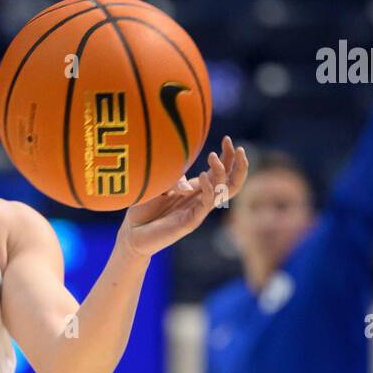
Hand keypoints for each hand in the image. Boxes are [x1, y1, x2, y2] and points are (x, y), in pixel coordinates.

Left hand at [120, 136, 248, 257]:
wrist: (132, 233)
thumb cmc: (144, 207)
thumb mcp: (158, 185)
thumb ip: (172, 180)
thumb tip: (187, 185)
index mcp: (196, 189)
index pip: (221, 171)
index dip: (228, 155)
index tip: (227, 138)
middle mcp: (201, 199)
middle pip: (231, 182)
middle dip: (238, 164)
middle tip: (239, 147)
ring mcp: (198, 210)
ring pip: (224, 192)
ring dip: (223, 173)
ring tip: (213, 157)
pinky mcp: (191, 221)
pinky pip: (206, 204)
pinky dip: (208, 188)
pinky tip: (202, 175)